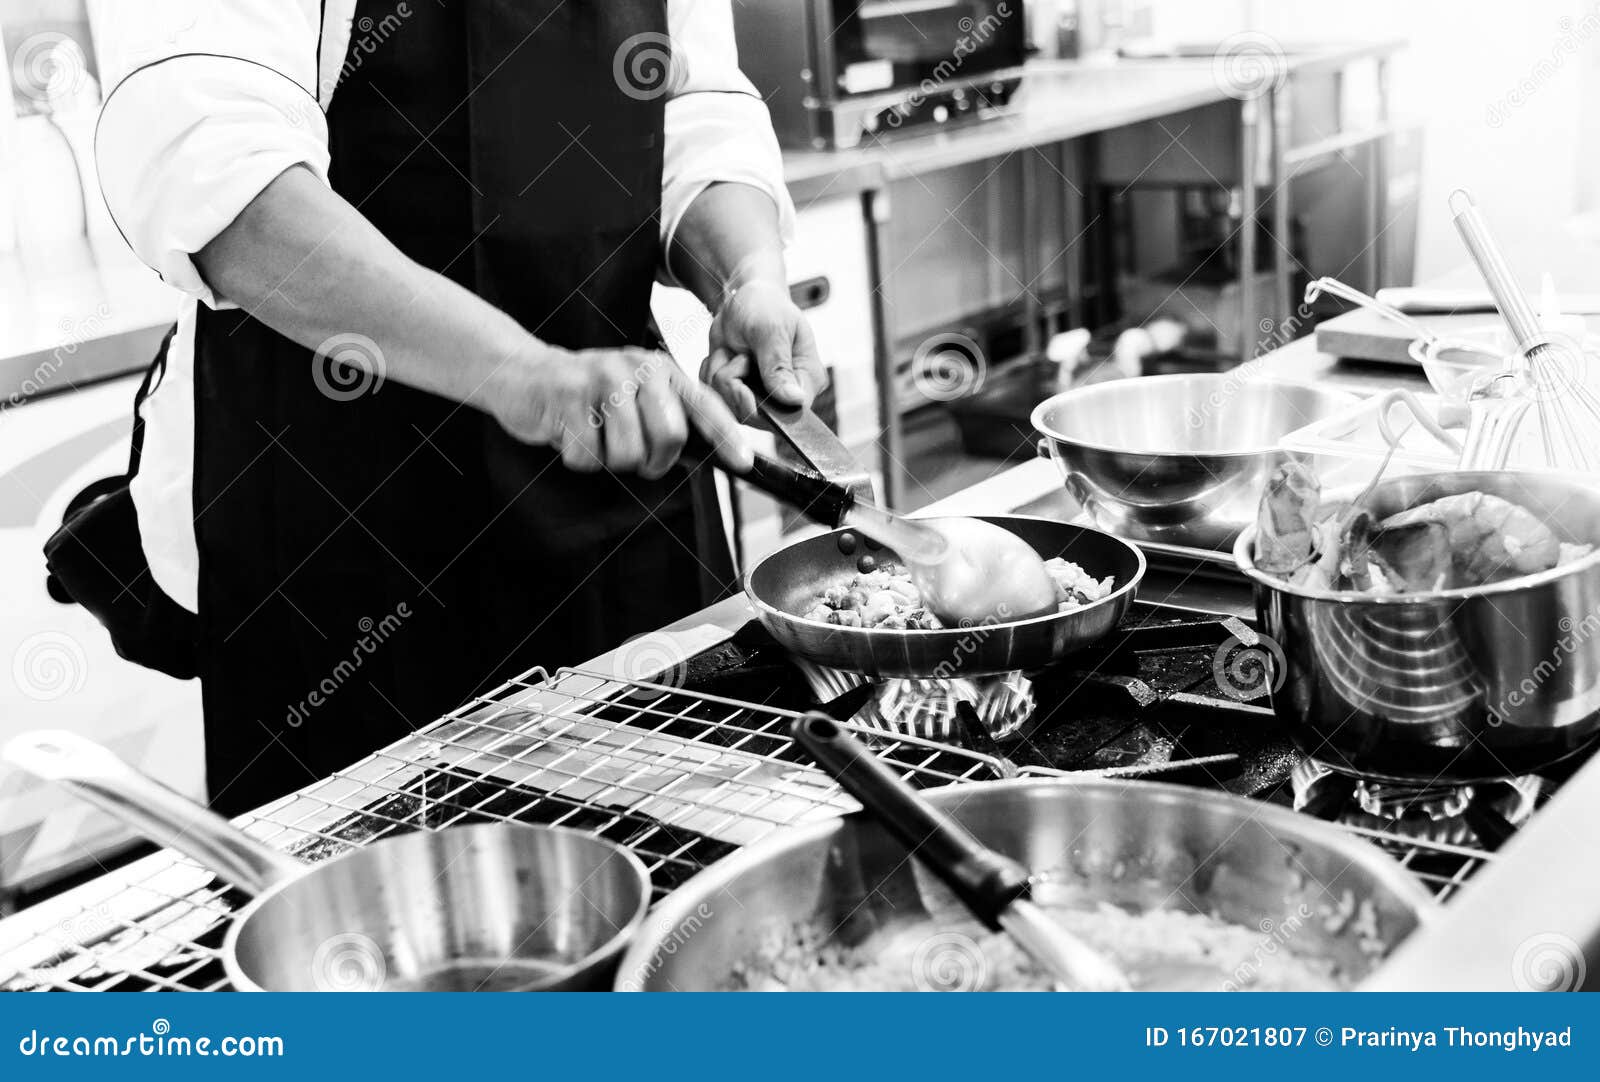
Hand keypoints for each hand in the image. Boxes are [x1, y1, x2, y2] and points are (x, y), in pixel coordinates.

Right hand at [492, 342, 752, 477]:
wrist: (525, 374)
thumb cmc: (589, 395)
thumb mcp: (636, 394)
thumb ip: (671, 415)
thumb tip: (712, 453)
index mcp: (660, 369)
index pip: (703, 406)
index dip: (726, 437)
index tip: (744, 463)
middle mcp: (635, 369)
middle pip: (669, 436)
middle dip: (654, 460)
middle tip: (636, 456)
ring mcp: (601, 380)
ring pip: (627, 453)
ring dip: (610, 460)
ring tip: (596, 436)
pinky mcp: (567, 397)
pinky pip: (587, 456)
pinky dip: (578, 457)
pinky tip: (570, 432)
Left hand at [702, 280, 827, 422]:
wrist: (743, 298)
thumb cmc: (765, 305)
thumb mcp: (771, 328)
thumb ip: (779, 365)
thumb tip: (795, 399)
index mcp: (807, 378)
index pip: (791, 413)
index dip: (761, 406)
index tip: (742, 381)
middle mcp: (786, 393)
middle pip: (754, 416)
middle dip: (733, 385)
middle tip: (737, 355)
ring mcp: (762, 396)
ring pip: (729, 407)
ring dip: (720, 376)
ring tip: (732, 351)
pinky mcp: (739, 394)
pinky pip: (715, 398)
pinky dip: (711, 375)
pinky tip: (723, 356)